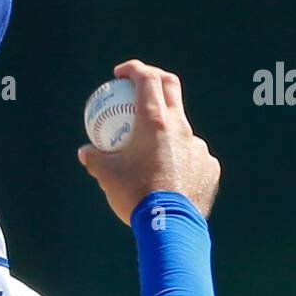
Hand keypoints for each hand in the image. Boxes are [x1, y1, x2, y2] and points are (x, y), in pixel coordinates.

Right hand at [77, 59, 220, 225]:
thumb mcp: (106, 176)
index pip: (147, 80)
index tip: (121, 74)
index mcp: (155, 122)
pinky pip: (192, 156)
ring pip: (181, 129)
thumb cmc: (135, 196)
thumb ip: (94, 159)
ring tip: (150, 153)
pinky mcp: (209, 167)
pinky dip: (179, 159)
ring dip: (165, 132)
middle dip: (154, 82)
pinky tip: (168, 176)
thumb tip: (85, 152)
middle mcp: (181, 128)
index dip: (134, 69)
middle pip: (171, 89)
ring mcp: (198, 147)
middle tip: (139, 90)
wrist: (169, 226)